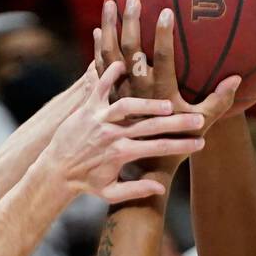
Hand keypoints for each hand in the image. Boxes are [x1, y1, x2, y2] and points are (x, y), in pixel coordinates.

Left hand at [41, 60, 206, 203]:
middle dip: (177, 123)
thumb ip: (137, 190)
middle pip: (150, 126)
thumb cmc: (86, 183)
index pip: (158, 149)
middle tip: (199, 119)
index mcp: (121, 154)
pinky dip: (113, 73)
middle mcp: (111, 135)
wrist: (54, 171)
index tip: (201, 142)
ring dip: (150, 103)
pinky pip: (100, 86)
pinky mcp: (88, 107)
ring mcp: (99, 119)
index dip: (181, 146)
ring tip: (169, 102)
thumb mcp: (111, 193)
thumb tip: (161, 188)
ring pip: (129, 105)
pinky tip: (128, 62)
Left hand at [95, 0, 241, 174]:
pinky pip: (98, 70)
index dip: (163, 36)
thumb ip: (218, 103)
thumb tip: (237, 79)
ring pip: (109, 57)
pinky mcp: (104, 99)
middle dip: (130, 23)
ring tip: (111, 2)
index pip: (161, 60)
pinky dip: (98, 49)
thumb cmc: (171, 147)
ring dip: (109, 28)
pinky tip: (99, 31)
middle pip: (129, 52)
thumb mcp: (200, 125)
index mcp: (159, 96)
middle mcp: (135, 92)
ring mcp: (117, 95)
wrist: (140, 167)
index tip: (166, 11)